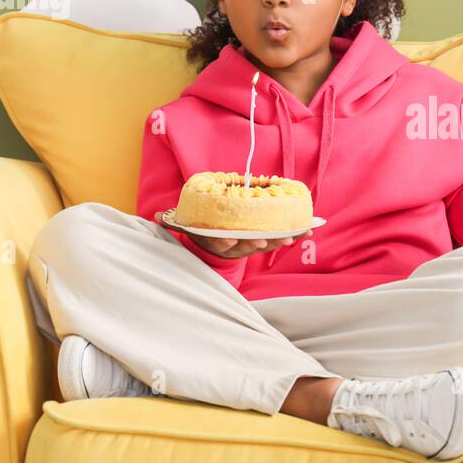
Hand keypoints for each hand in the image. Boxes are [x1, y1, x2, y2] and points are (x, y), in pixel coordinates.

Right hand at [155, 211, 311, 259]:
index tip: (229, 240)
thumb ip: (171, 221)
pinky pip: (281, 237)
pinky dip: (294, 234)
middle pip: (249, 246)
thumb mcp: (185, 226)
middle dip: (260, 242)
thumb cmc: (201, 230)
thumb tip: (153, 216)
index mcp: (216, 241)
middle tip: (269, 239)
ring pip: (268, 243)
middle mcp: (236, 246)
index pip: (220, 244)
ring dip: (283, 239)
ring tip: (297, 235)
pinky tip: (309, 229)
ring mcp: (252, 245)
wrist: (213, 243)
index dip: (225, 243)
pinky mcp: (265, 240)